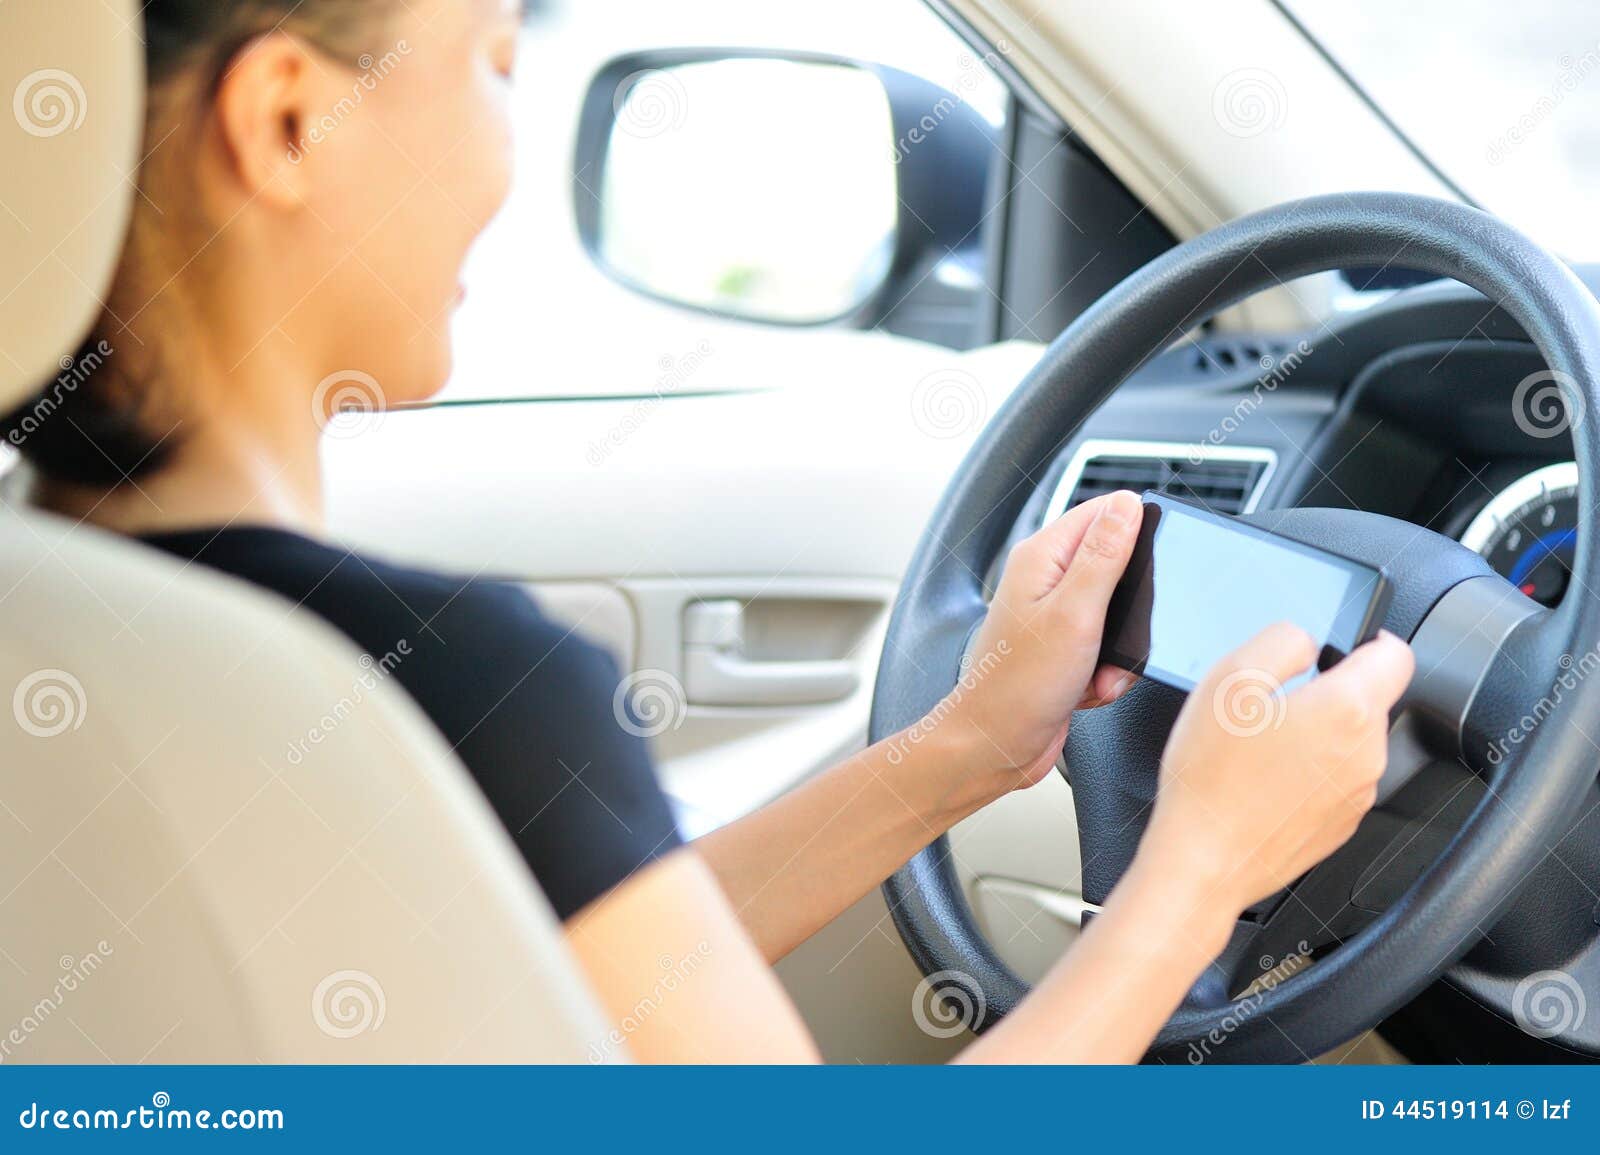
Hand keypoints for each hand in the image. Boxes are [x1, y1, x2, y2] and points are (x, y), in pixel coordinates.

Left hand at [934, 490, 1144, 802]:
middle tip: (1119, 634)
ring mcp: (1053, 616)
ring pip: (1119, 614)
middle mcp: (1045, 580)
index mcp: (1042, 557)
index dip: (1136, 530)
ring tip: (1100, 670)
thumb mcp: (1075, 613)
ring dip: (1120, 648)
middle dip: (1132, 608)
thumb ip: (1104, 555)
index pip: (1102, 512)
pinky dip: (1108, 671)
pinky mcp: (1064, 649)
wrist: (994, 746)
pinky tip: (1090, 687)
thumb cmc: (1018, 686)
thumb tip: (1127, 503)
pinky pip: (1108, 648)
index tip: (1153, 563)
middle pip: (1117, 566)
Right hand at [1139, 622, 1414, 915]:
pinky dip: (1307, 770)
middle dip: (1326, 690)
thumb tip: (1307, 640)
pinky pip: (1334, 779)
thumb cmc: (1212, 778)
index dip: (1370, 638)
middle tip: (1268, 701)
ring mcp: (1356, 794)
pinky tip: (1261, 778)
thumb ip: (1280, 640)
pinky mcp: (1339, 823)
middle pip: (1367, 700)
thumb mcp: (1229, 679)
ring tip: (1258, 745)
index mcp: (1347, 710)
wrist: (1203, 861)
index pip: (1396, 655)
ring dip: (1315, 732)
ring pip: (1348, 741)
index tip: (1345, 643)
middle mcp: (1366, 754)